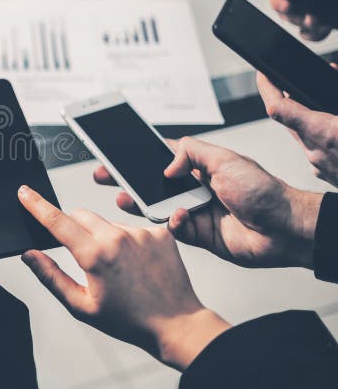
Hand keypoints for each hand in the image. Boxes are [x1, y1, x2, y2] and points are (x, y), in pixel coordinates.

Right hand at [18, 185, 229, 370]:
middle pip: (80, 215)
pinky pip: (131, 227)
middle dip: (72, 227)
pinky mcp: (159, 232)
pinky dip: (126, 240)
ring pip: (106, 223)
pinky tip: (135, 263)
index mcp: (95, 255)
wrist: (176, 323)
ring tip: (117, 268)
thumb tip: (30, 255)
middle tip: (82, 255)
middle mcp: (118, 237)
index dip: (36, 205)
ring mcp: (141, 232)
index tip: (24, 193)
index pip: (57, 221)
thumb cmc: (129, 320)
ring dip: (102, 237)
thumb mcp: (82, 306)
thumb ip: (51, 277)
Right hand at [94, 136, 321, 268]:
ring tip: (123, 198)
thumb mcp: (225, 159)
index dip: (138, 156)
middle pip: (152, 183)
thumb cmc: (263, 191)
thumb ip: (191, 153)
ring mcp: (194, 212)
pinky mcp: (197, 235)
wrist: (284, 230)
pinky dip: (170, 224)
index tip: (116, 153)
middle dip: (127, 180)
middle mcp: (194, 188)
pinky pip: (173, 229)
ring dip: (139, 203)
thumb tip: (165, 165)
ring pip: (157, 207)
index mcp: (200, 167)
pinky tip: (175, 217)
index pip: (162, 157)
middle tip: (104, 176)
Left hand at [258, 71, 337, 185]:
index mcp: (325, 133)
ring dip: (310, 119)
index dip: (267, 87)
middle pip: (290, 120)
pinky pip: (318, 150)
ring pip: (305, 135)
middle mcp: (316, 150)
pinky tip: (335, 130)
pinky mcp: (328, 174)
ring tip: (318, 104)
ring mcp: (320, 165)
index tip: (263, 73)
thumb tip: (332, 73)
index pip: (279, 108)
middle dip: (290, 100)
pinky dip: (323, 136)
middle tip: (287, 82)